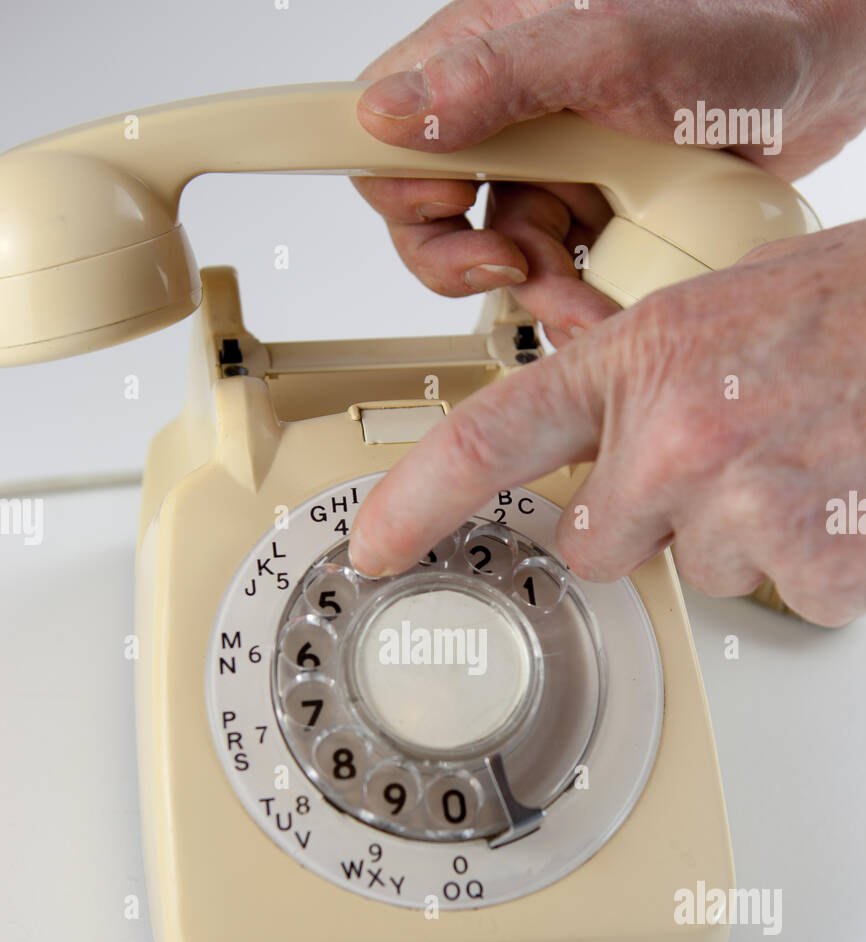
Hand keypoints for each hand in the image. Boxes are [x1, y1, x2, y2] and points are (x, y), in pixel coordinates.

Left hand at [349, 220, 865, 626]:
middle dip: (645, 527)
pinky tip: (836, 502)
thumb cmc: (834, 309)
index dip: (417, 502)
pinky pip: (787, 601)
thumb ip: (629, 393)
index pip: (490, 441)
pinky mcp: (810, 559)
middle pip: (596, 549)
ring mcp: (739, 502)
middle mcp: (672, 437)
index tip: (374, 548)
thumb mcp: (704, 321)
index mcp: (635, 365)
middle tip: (721, 465)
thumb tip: (585, 460)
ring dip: (740, 542)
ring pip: (698, 576)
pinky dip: (814, 568)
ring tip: (795, 466)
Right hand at [352, 0, 865, 341]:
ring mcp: (548, 167)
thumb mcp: (610, 50)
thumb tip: (388, 114)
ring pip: (497, 257)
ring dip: (538, 294)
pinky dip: (575, 302)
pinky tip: (607, 306)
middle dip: (467, 260)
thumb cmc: (733, 37)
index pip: (388, 128)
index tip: (458, 209)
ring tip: (590, 302)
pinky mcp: (586, 211)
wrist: (817, 83)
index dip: (404, 185)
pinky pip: (553, 276)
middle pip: (430, 212)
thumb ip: (498, 76)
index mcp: (488, 53)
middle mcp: (507, 114)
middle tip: (516, 271)